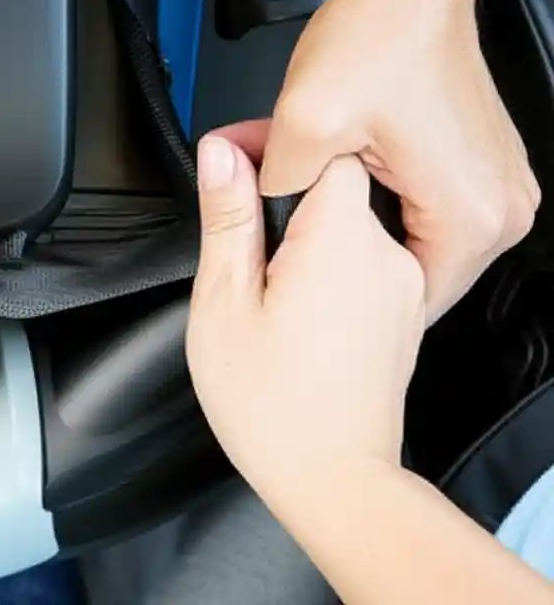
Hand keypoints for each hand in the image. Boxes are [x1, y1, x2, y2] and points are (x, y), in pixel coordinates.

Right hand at [186, 136, 425, 494]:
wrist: (332, 476)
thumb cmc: (273, 405)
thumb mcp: (224, 302)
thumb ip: (227, 219)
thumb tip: (222, 153)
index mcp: (341, 241)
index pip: (324, 148)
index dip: (276, 148)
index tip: (237, 168)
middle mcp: (386, 255)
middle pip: (336, 184)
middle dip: (284, 199)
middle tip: (237, 239)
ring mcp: (401, 285)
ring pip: (347, 226)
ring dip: (304, 239)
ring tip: (262, 285)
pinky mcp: (401, 312)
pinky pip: (361, 264)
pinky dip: (326, 270)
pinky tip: (291, 308)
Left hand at [255, 0, 538, 321]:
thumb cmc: (379, 38)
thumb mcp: (305, 122)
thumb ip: (272, 186)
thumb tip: (241, 215)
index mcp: (469, 218)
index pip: (408, 308)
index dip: (340, 297)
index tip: (301, 278)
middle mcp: (497, 211)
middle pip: (410, 278)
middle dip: (345, 256)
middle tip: (295, 224)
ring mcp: (493, 189)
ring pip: (412, 245)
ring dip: (359, 230)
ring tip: (315, 196)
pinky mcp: (478, 169)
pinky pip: (424, 213)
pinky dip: (379, 205)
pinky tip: (343, 181)